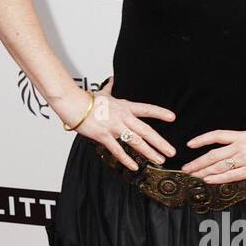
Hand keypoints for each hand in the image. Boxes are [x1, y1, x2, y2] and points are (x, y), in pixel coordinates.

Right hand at [55, 77, 176, 169]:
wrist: (72, 103)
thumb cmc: (87, 99)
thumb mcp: (103, 93)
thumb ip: (110, 88)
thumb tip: (113, 79)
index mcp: (125, 107)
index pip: (146, 109)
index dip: (160, 113)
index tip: (172, 117)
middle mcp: (122, 117)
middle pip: (146, 130)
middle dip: (160, 142)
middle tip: (172, 151)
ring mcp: (114, 127)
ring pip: (136, 141)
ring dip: (149, 152)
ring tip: (159, 160)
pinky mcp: (103, 136)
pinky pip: (117, 150)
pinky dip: (127, 159)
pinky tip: (135, 167)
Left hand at [179, 111, 245, 181]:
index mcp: (243, 136)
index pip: (217, 136)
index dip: (202, 139)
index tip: (190, 144)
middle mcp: (241, 147)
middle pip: (213, 154)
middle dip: (197, 162)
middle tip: (186, 168)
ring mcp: (245, 159)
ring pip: (218, 166)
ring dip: (203, 172)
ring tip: (193, 176)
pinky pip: (230, 176)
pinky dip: (216, 179)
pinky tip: (207, 181)